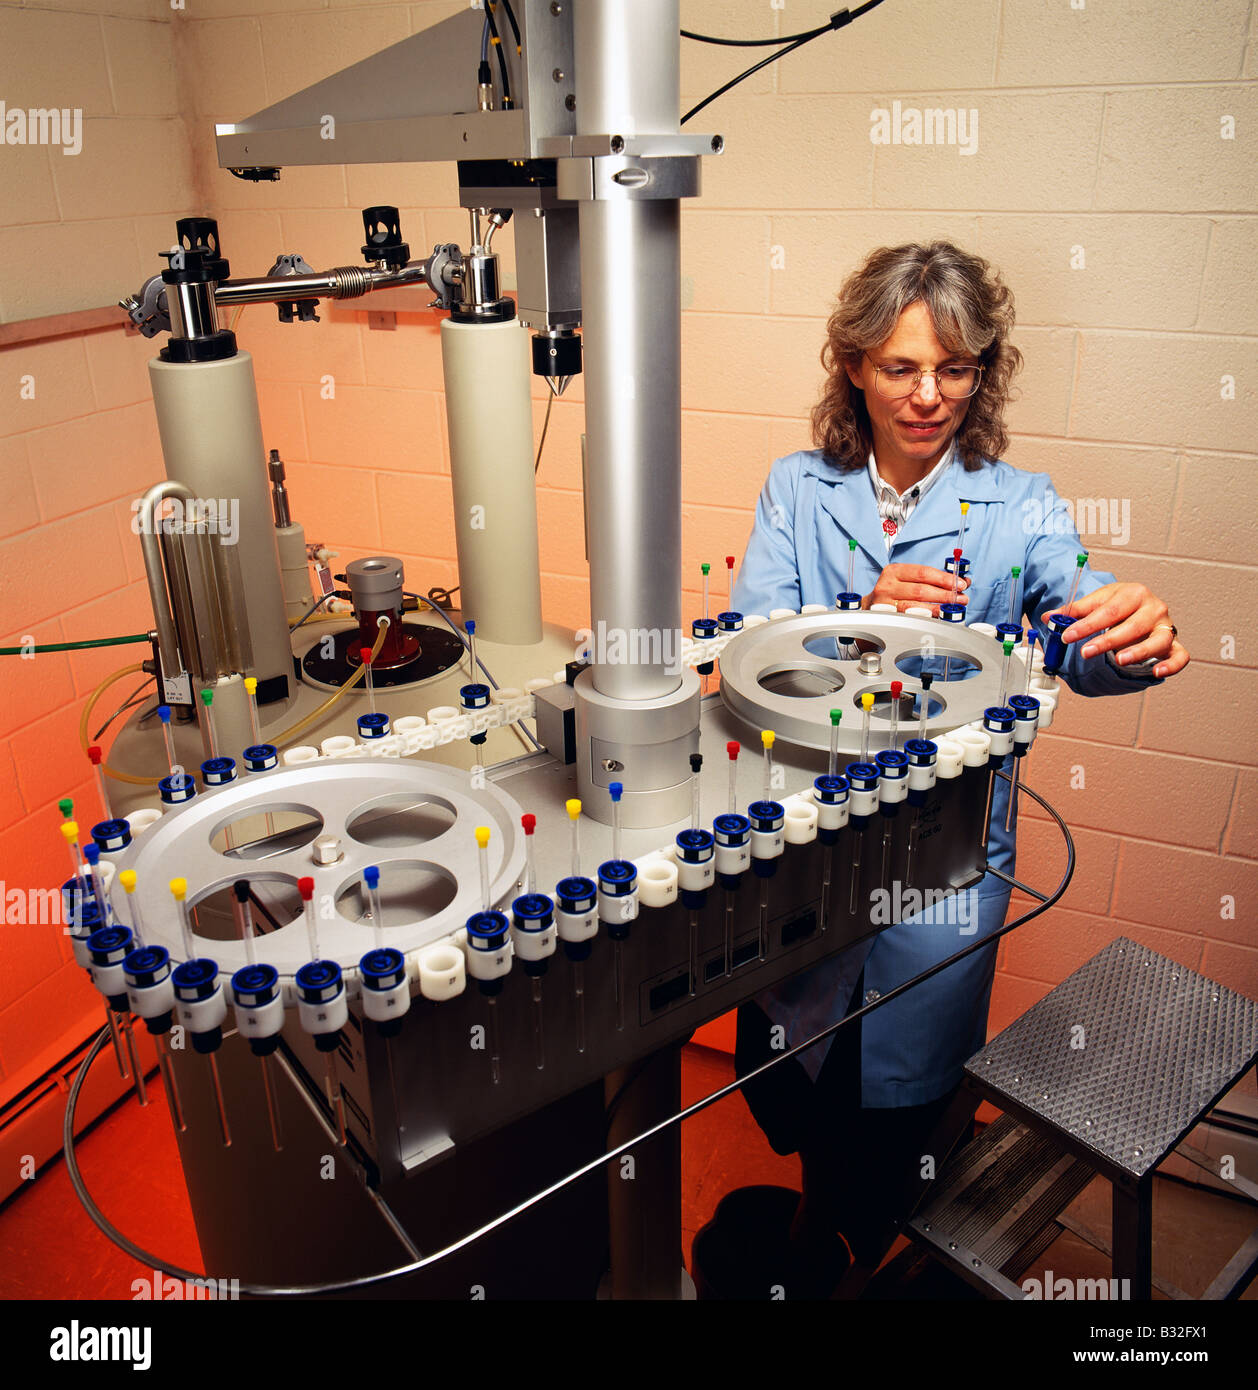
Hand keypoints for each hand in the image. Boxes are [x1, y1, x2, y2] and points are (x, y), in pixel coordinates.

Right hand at [865, 564, 967, 615]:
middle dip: (945, 595)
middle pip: (921, 590)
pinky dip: (928, 619)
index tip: (961, 584)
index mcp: (894, 571)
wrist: (870, 606)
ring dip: (938, 608)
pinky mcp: (887, 618)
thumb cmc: (894, 591)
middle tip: (961, 598)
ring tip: (953, 609)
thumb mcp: (907, 578)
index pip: (923, 573)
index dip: (944, 579)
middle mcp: (887, 585)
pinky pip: (911, 619)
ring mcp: (885, 603)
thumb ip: (932, 579)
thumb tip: (962, 581)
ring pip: (915, 607)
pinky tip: (938, 617)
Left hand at [1045, 581, 1188, 678]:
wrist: (1140, 605)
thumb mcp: (1097, 602)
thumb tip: (1049, 617)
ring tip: (1119, 660)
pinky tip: (1156, 672)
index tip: (1067, 636)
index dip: (1086, 625)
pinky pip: (1180, 656)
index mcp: (1134, 593)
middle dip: (1108, 640)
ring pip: (1158, 640)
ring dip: (1139, 651)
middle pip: (1132, 626)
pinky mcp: (1174, 644)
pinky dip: (1171, 665)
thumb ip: (1073, 611)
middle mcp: (1154, 608)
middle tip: (1086, 652)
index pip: (1109, 610)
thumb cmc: (1119, 605)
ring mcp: (1166, 626)